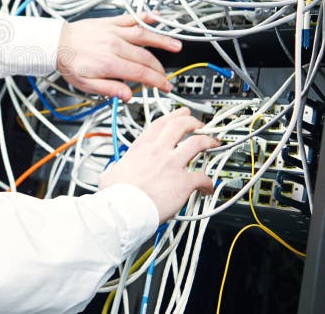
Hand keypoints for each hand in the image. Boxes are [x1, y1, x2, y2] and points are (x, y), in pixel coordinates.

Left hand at [56, 12, 180, 99]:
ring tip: (177, 46)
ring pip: (143, 35)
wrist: (56, 43)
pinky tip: (155, 17)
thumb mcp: (86, 85)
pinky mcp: (110, 22)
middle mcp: (114, 45)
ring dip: (162, 40)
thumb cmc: (70, 63)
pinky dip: (144, 17)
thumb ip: (109, 89)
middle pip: (145, 58)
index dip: (156, 81)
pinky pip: (130, 18)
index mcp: (109, 63)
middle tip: (167, 76)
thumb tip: (127, 95)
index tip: (165, 86)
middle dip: (160, 68)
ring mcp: (113, 32)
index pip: (140, 74)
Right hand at [98, 108, 218, 221]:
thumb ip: (117, 167)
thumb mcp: (110, 173)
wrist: (123, 209)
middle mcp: (158, 151)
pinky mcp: (183, 182)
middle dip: (193, 122)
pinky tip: (207, 188)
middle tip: (199, 125)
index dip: (173, 115)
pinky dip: (208, 182)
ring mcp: (172, 164)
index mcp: (140, 148)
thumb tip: (115, 170)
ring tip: (214, 143)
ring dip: (209, 141)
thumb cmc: (115, 195)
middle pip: (181, 126)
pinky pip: (203, 177)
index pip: (160, 123)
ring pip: (198, 143)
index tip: (180, 114)